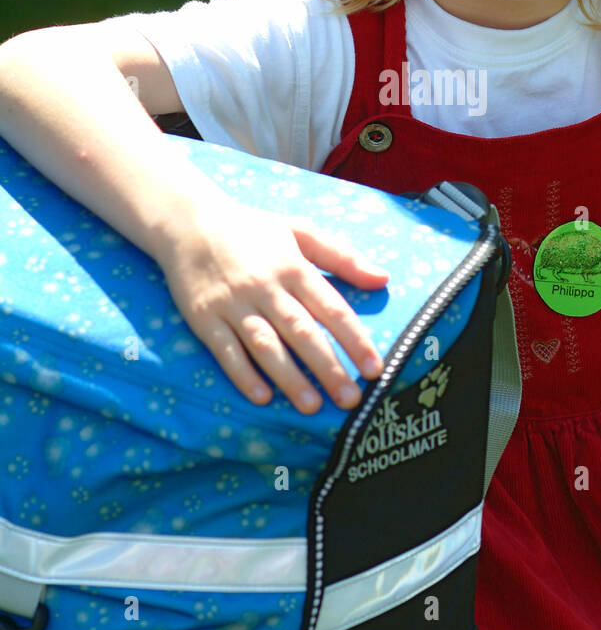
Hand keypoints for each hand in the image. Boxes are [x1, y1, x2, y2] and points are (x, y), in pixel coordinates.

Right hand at [152, 194, 389, 411]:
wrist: (188, 223)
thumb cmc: (252, 229)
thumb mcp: (299, 231)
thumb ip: (342, 256)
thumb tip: (384, 279)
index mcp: (293, 266)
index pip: (331, 307)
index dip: (354, 339)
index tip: (374, 369)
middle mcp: (265, 287)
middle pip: (301, 332)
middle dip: (328, 368)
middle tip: (351, 400)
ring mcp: (233, 304)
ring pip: (266, 345)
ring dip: (289, 378)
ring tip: (312, 407)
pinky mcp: (204, 317)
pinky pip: (225, 351)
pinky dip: (243, 374)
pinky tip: (262, 397)